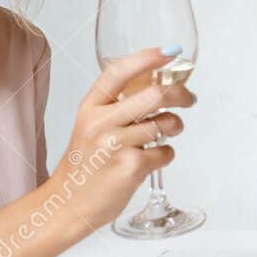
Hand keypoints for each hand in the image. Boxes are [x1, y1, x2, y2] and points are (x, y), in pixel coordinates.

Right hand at [48, 48, 196, 230]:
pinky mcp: (131, 167)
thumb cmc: (85, 165)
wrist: (67, 204)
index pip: (119, 72)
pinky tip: (151, 160)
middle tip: (189, 98)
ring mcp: (115, 145)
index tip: (170, 51)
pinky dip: (166, 155)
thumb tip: (158, 85)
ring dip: (174, 127)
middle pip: (154, 95)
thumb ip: (117, 106)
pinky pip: (166, 151)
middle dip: (180, 94)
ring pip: (165, 124)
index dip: (147, 58)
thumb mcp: (91, 126)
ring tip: (166, 133)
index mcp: (90, 108)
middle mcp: (100, 123)